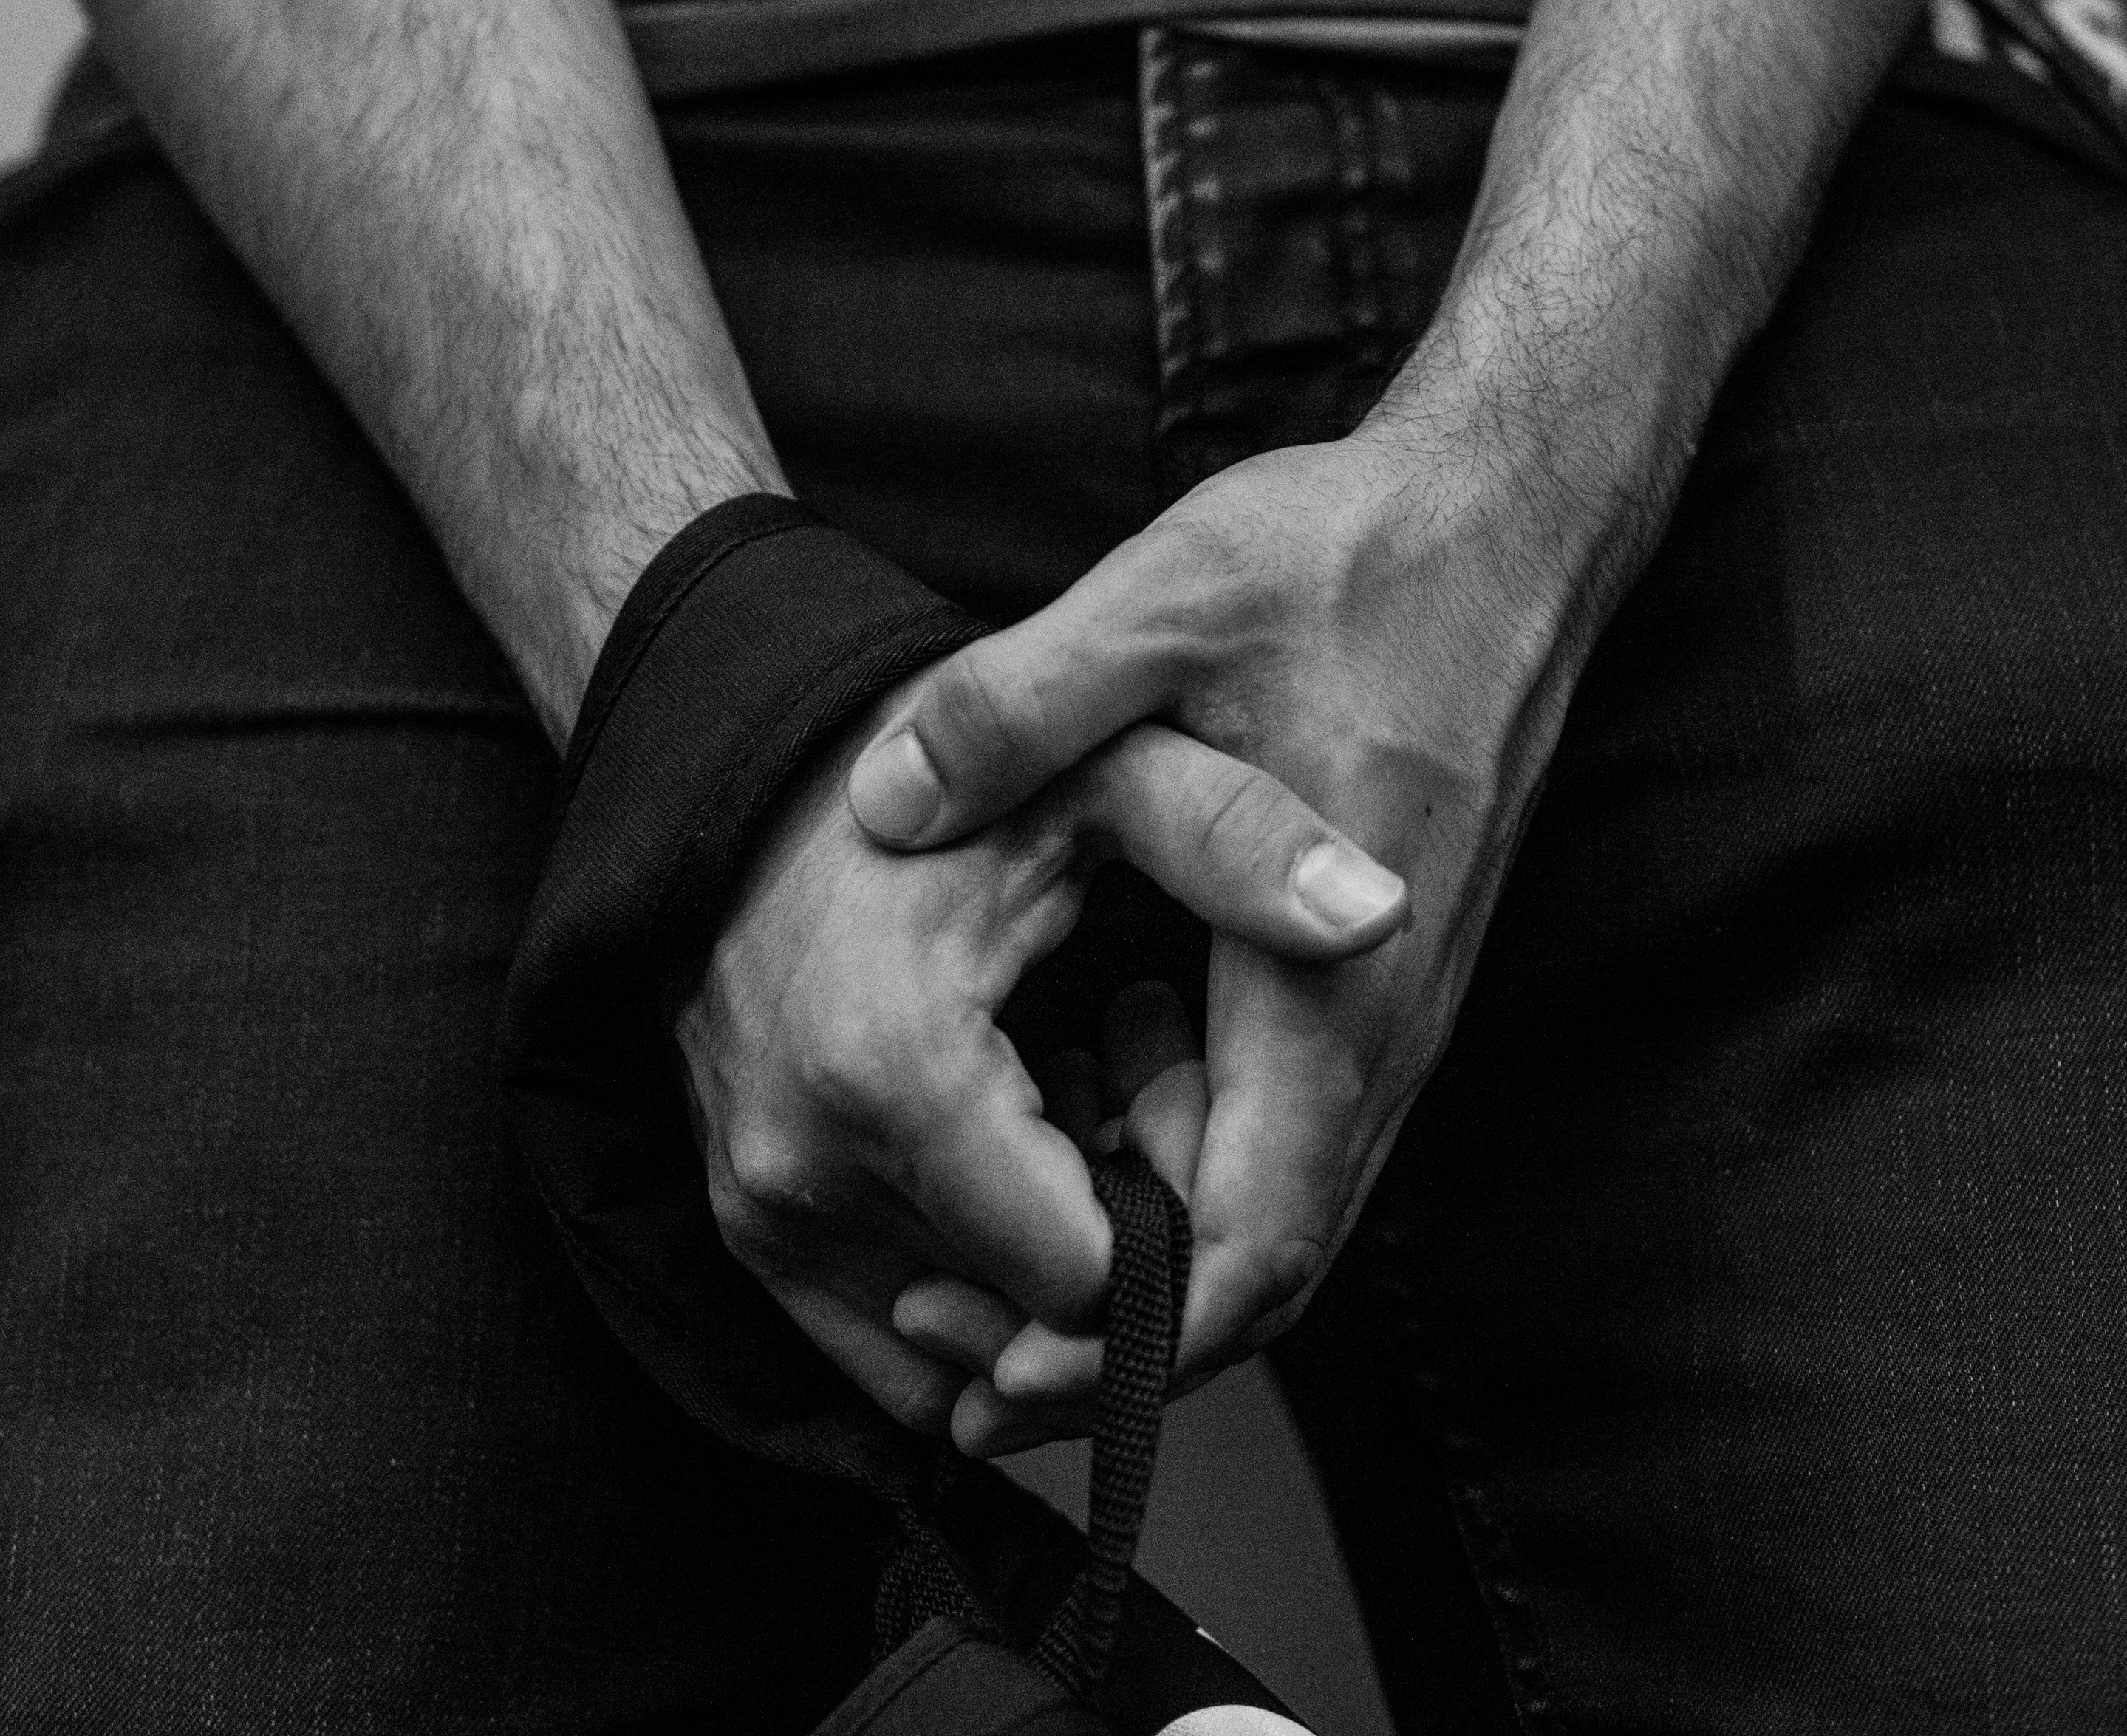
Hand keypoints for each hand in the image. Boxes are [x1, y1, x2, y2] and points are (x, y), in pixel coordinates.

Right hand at [675, 695, 1408, 1435]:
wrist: (778, 776)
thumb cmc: (965, 784)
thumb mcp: (1112, 775)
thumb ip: (1238, 837)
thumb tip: (1374, 914)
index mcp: (893, 1075)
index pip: (1092, 1286)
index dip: (1170, 1208)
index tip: (1170, 1086)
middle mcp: (803, 1174)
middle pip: (1034, 1327)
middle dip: (1115, 1237)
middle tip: (1122, 1077)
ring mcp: (762, 1217)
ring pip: (970, 1350)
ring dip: (1045, 1262)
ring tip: (1063, 1097)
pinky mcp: (752, 1232)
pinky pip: (899, 1342)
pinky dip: (973, 1275)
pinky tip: (1004, 1142)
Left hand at [851, 430, 1609, 1449]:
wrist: (1509, 520)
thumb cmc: (1353, 554)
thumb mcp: (1167, 597)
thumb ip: (1020, 704)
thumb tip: (884, 800)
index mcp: (1333, 971)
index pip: (1252, 1243)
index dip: (1121, 1338)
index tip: (991, 1364)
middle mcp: (1388, 1025)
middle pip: (1270, 1269)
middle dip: (1113, 1331)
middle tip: (957, 1338)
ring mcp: (1396, 1012)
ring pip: (1282, 1210)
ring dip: (1145, 1245)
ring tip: (995, 1227)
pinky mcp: (1380, 981)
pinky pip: (1290, 1135)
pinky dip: (1186, 1160)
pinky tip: (1089, 1083)